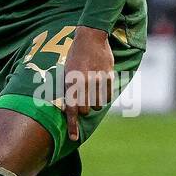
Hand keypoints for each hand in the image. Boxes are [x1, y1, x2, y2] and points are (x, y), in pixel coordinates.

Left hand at [61, 26, 114, 142]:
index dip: (72, 125)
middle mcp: (84, 83)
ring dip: (94, 101)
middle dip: (84, 108)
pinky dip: (104, 94)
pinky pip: (107, 96)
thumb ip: (70, 91)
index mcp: (71, 82)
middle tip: (83, 97)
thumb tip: (72, 110)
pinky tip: (100, 84)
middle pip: (85, 109)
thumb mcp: (67, 72)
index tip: (74, 138)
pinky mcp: (108, 77)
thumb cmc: (76, 56)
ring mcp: (97, 80)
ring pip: (97, 104)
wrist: (91, 37)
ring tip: (92, 87)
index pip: (71, 109)